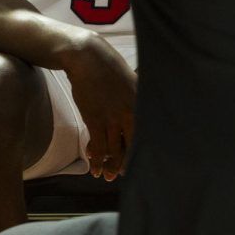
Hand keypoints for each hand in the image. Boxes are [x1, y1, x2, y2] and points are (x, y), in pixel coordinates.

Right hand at [63, 35, 136, 180]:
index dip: (142, 153)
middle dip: (124, 165)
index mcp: (141, 104)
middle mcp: (129, 113)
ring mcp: (111, 117)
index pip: (146, 136)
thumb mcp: (132, 82)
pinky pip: (97, 144)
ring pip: (112, 150)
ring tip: (105, 176)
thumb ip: (138, 100)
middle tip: (119, 176)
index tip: (140, 165)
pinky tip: (94, 166)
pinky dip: (96, 158)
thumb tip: (143, 118)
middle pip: (131, 147)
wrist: (88, 59)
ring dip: (108, 165)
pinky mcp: (94, 118)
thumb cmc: (110, 69)